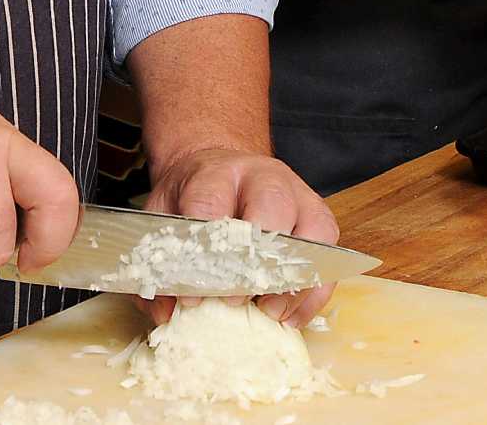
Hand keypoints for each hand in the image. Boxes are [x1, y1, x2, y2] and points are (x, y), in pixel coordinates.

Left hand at [136, 146, 339, 330]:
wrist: (222, 171)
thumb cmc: (193, 199)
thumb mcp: (161, 219)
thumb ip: (157, 262)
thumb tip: (165, 310)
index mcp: (215, 173)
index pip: (210, 204)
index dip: (203, 253)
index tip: (194, 295)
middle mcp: (262, 177)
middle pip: (271, 206)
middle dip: (254, 259)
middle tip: (234, 300)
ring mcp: (297, 194)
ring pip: (311, 230)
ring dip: (291, 278)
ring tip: (267, 311)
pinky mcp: (318, 217)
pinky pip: (328, 255)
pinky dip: (313, 291)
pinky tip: (290, 315)